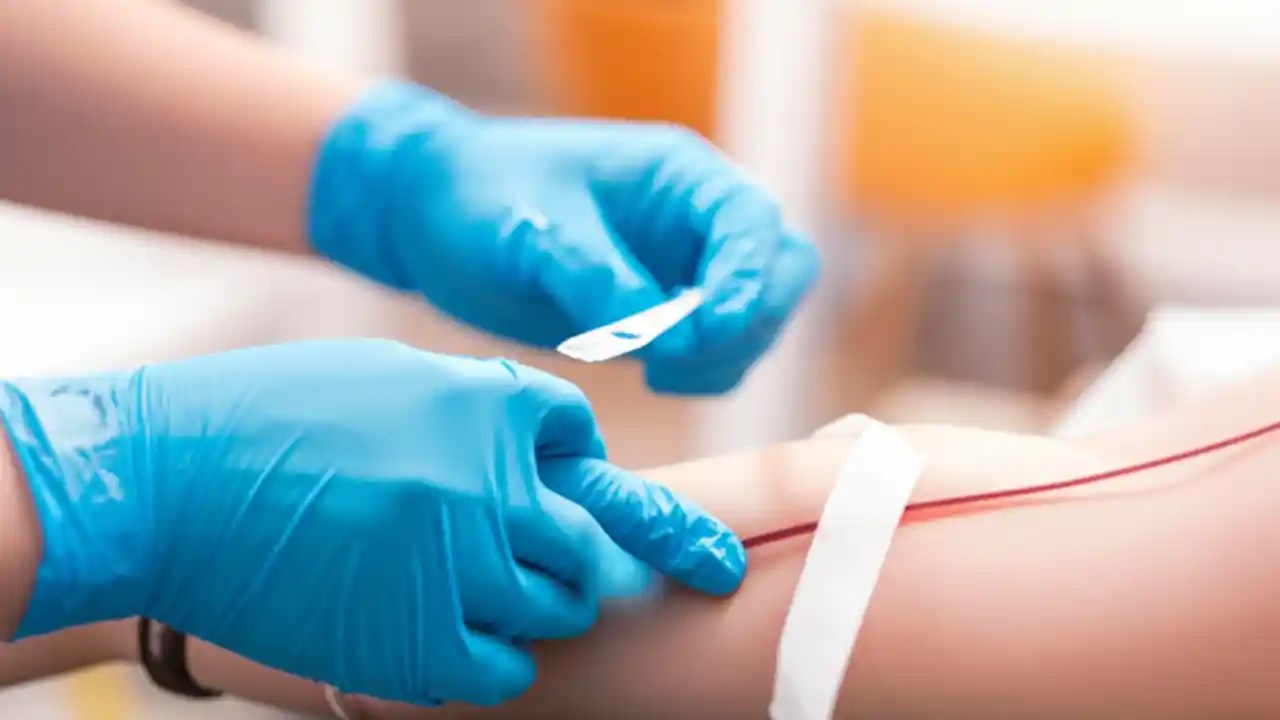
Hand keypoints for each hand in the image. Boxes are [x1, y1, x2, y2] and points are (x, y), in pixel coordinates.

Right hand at [0, 340, 743, 704]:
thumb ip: (465, 402)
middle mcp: (488, 486)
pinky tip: (457, 639)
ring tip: (491, 598)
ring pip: (558, 609)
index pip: (575, 432)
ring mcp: (458, 570)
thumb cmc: (260, 417)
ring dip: (537, 605)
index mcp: (482, 406)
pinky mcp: (415, 645)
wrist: (163, 485)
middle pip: (585, 538)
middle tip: (534, 556)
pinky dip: (495, 660)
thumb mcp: (381, 374)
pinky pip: (504, 671)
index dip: (570, 458)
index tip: (553, 479)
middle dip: (570, 548)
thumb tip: (524, 442)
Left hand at [310, 81, 819, 394]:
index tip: (700, 332)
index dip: (746, 281)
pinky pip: (719, 352)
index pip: (754, 225)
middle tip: (676, 360)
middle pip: (784, 271)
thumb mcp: (529, 230)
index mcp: (679, 176)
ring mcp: (687, 267)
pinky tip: (651, 378)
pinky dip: (704, 374)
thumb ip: (593, 276)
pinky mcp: (667, 313)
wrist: (433, 216)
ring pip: (759, 319)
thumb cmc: (479, 196)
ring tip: (656, 373)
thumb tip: (654, 335)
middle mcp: (698, 219)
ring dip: (727, 356)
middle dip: (749, 323)